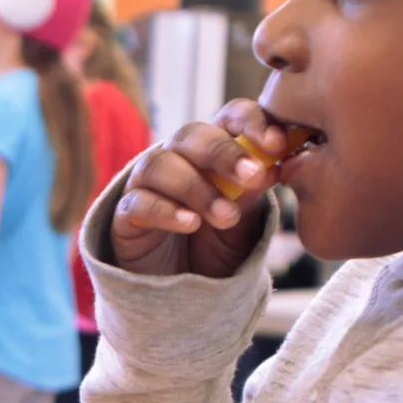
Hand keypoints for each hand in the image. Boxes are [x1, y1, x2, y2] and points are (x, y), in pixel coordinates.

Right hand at [110, 101, 289, 278]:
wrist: (180, 285)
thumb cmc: (214, 240)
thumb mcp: (245, 216)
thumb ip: (254, 189)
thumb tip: (275, 164)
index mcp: (212, 150)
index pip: (229, 116)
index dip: (251, 121)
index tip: (276, 143)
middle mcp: (176, 157)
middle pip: (191, 135)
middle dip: (224, 153)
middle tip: (252, 176)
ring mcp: (146, 183)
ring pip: (161, 165)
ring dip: (197, 188)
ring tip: (227, 217)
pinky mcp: (126, 214)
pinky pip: (138, 203)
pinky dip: (166, 211)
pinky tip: (191, 224)